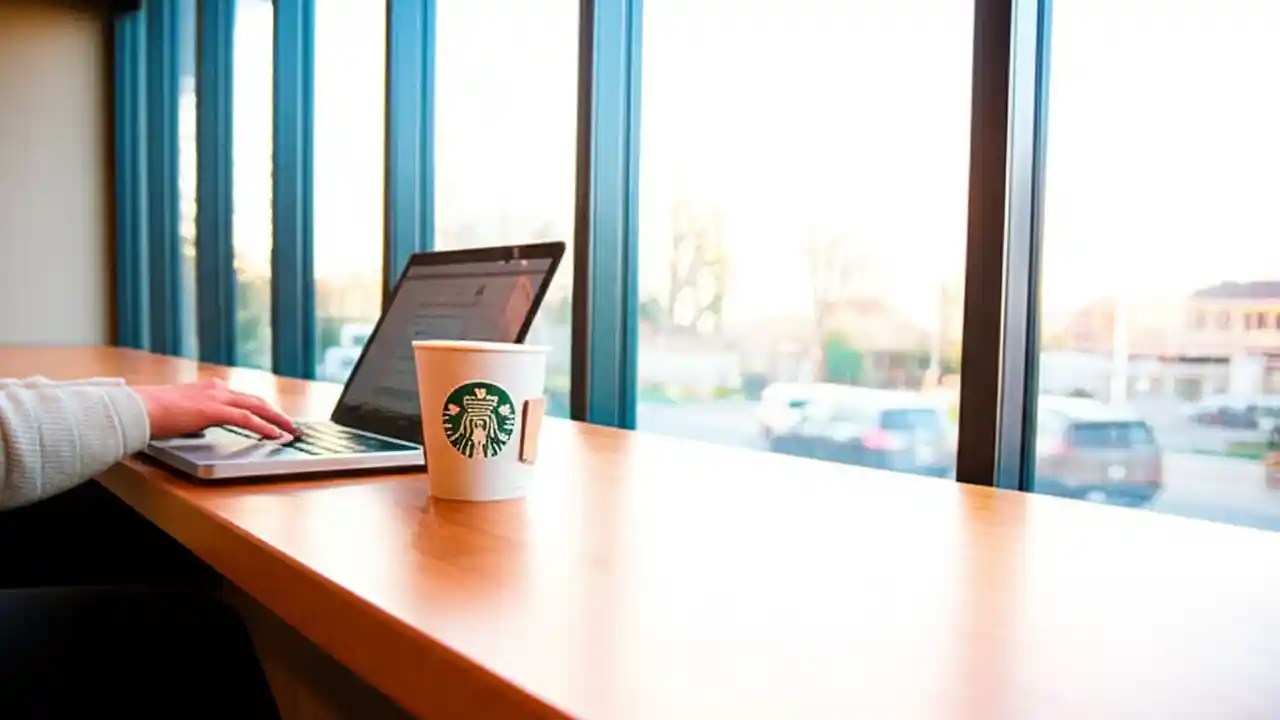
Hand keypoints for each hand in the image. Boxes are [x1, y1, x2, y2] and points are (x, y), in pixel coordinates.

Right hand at [132, 379, 296, 439]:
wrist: (138, 409)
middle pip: (254, 400)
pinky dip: (263, 426)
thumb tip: (200, 427)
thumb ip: (195, 417)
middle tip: (291, 424)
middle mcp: (216, 389)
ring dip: (276, 419)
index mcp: (208, 388)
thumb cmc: (152, 413)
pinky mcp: (213, 410)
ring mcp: (215, 398)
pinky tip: (274, 434)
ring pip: (255, 407)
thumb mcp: (180, 413)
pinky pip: (246, 419)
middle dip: (275, 412)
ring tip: (290, 430)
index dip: (260, 408)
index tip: (273, 416)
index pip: (242, 398)